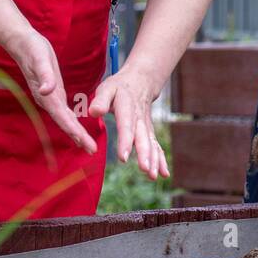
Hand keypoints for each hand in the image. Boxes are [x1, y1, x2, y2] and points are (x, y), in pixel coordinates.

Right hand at [3, 28, 97, 155]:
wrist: (23, 43)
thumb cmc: (32, 50)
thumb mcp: (40, 60)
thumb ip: (44, 76)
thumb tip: (46, 91)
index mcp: (47, 96)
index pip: (63, 118)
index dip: (75, 132)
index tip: (86, 144)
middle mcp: (48, 100)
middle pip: (65, 123)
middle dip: (78, 137)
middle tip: (92, 151)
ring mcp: (50, 97)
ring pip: (65, 119)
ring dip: (75, 132)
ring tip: (86, 144)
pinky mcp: (53, 92)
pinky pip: (64, 111)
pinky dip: (72, 121)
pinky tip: (77, 127)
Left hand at [89, 64, 167, 179]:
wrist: (141, 82)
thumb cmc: (119, 87)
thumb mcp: (107, 88)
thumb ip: (101, 100)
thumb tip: (93, 112)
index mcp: (127, 108)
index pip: (126, 126)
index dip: (126, 141)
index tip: (124, 157)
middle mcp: (140, 119)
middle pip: (143, 138)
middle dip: (144, 154)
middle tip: (145, 169)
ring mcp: (147, 126)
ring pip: (151, 144)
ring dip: (154, 160)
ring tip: (152, 176)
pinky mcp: (149, 132)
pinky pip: (156, 147)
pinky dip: (160, 160)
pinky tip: (163, 174)